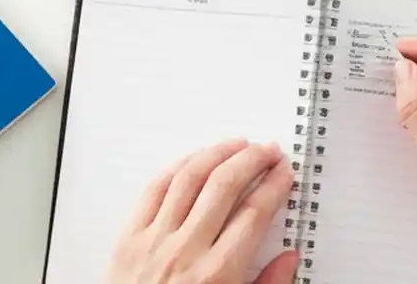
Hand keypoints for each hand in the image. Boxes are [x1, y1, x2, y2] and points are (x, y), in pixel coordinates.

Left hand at [107, 139, 299, 283]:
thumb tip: (288, 260)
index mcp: (217, 277)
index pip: (254, 214)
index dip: (274, 186)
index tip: (284, 173)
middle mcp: (185, 252)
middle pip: (225, 186)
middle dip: (252, 160)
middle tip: (268, 151)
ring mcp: (153, 242)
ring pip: (189, 178)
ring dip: (217, 154)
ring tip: (237, 145)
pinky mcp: (128, 239)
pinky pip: (153, 190)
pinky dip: (176, 168)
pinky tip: (193, 159)